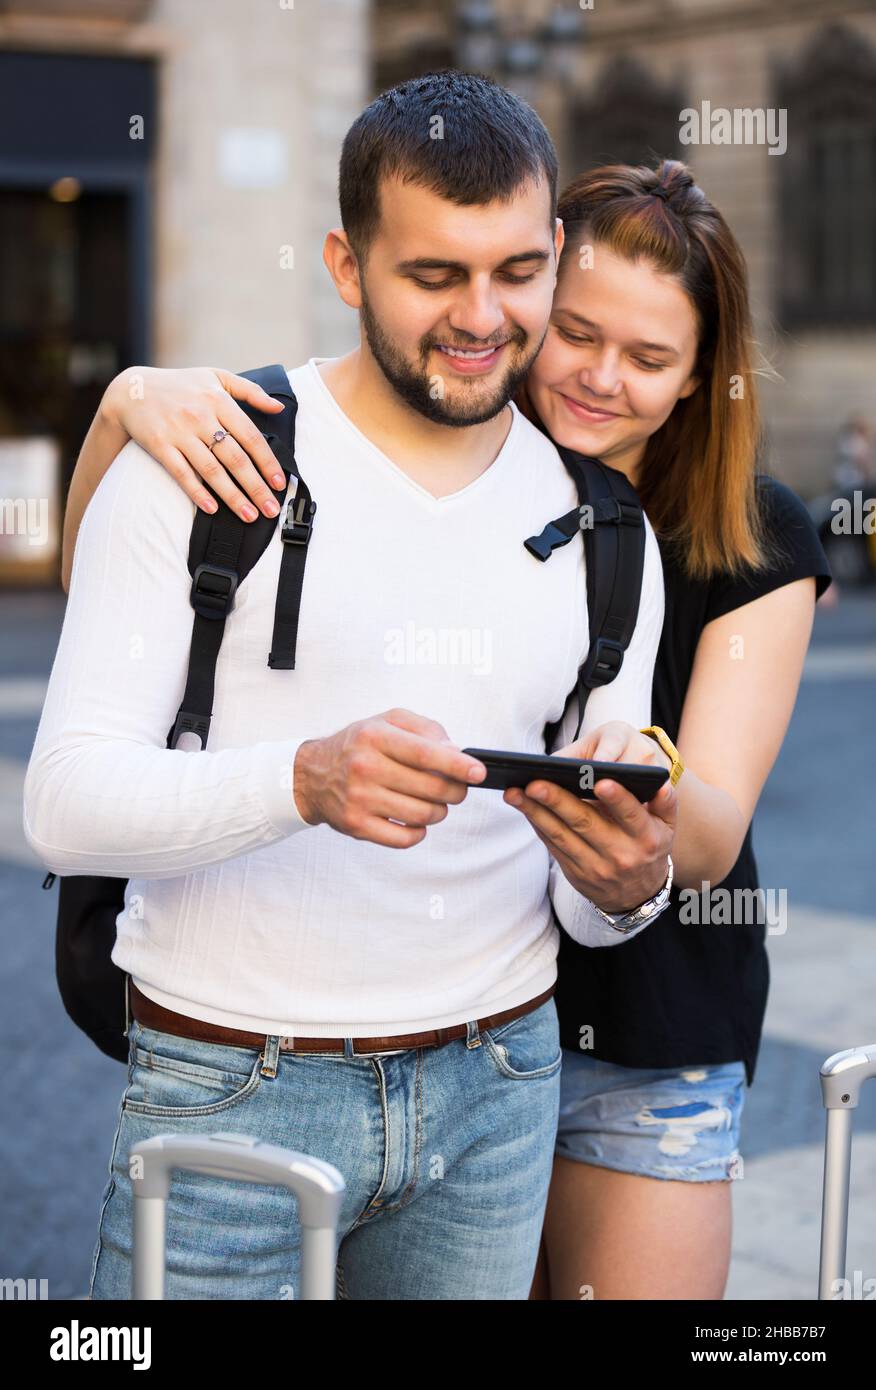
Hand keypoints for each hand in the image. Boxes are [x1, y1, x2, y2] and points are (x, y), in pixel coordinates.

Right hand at [102, 366, 286, 522]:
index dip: (268, 463)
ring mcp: (179, 432)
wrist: (133, 389)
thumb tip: (279, 406)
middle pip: (235, 458)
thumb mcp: (217, 377)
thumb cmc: (181, 385)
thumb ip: (250, 390)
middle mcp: (201, 416)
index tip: (280, 484)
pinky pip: (181, 473)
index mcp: (219, 401)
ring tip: (249, 515)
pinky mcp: (160, 445)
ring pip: (212, 470)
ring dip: (232, 496)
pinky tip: (212, 508)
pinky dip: (197, 492)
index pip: (251, 437)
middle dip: (256, 487)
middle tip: (271, 509)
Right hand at [293, 708, 486, 848]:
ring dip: (438, 811)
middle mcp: (365, 767)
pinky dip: (419, 831)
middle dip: (455, 791)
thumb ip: (425, 729)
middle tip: (457, 789)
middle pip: (430, 788)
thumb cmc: (358, 745)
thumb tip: (455, 752)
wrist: (312, 775)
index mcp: (375, 737)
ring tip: (433, 803)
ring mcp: (359, 799)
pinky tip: (415, 820)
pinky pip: (404, 838)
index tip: (478, 772)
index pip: (425, 754)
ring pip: (422, 815)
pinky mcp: (356, 825)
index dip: (457, 765)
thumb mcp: (387, 722)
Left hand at [503, 727, 676, 912]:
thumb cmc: (649, 846)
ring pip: (561, 836)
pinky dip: (536, 825)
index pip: (631, 815)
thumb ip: (666, 803)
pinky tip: (522, 807)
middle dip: (558, 801)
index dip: (617, 799)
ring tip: (515, 792)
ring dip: (535, 813)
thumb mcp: (667, 828)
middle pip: (585, 823)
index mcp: (645, 838)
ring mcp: (594, 866)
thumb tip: (660, 782)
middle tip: (536, 782)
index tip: (600, 781)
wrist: (636, 895)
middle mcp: (620, 854)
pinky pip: (552, 846)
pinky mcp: (574, 872)